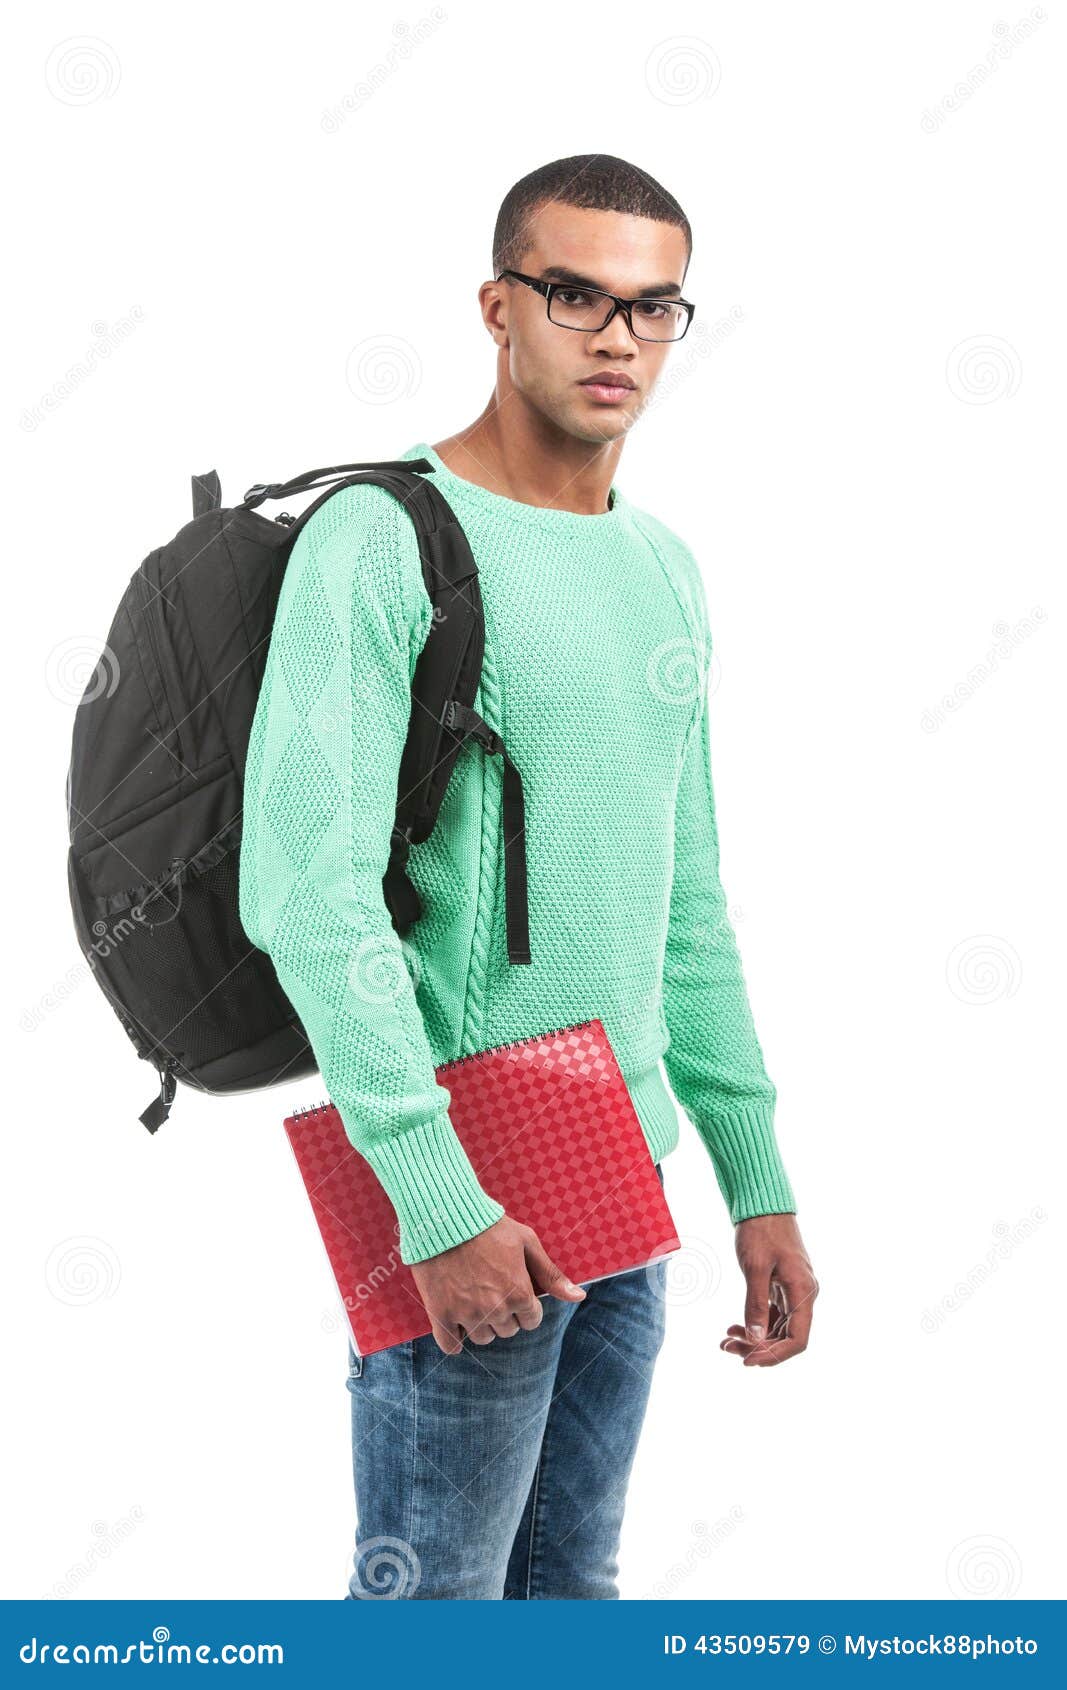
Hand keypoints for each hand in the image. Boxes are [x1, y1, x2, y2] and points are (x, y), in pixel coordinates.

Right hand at [410, 1215, 586, 1354]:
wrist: (445, 1217)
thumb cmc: (490, 1227)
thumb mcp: (527, 1243)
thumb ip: (551, 1274)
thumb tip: (580, 1296)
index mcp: (520, 1294)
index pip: (532, 1321)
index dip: (525, 1306)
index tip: (514, 1290)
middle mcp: (496, 1309)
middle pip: (508, 1331)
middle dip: (505, 1314)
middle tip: (492, 1289)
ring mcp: (467, 1314)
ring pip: (482, 1338)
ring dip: (481, 1324)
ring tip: (473, 1299)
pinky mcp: (441, 1315)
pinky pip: (451, 1345)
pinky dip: (455, 1339)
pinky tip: (456, 1323)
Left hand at [720, 1213, 817, 1366]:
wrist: (763, 1205)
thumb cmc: (761, 1231)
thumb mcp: (755, 1268)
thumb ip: (756, 1305)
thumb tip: (756, 1340)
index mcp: (803, 1292)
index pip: (797, 1340)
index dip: (774, 1356)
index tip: (747, 1361)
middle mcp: (803, 1295)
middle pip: (786, 1337)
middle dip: (758, 1348)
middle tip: (728, 1349)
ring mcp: (794, 1291)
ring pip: (778, 1328)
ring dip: (754, 1338)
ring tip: (726, 1340)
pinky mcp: (782, 1286)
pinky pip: (772, 1315)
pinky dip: (755, 1323)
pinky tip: (734, 1327)